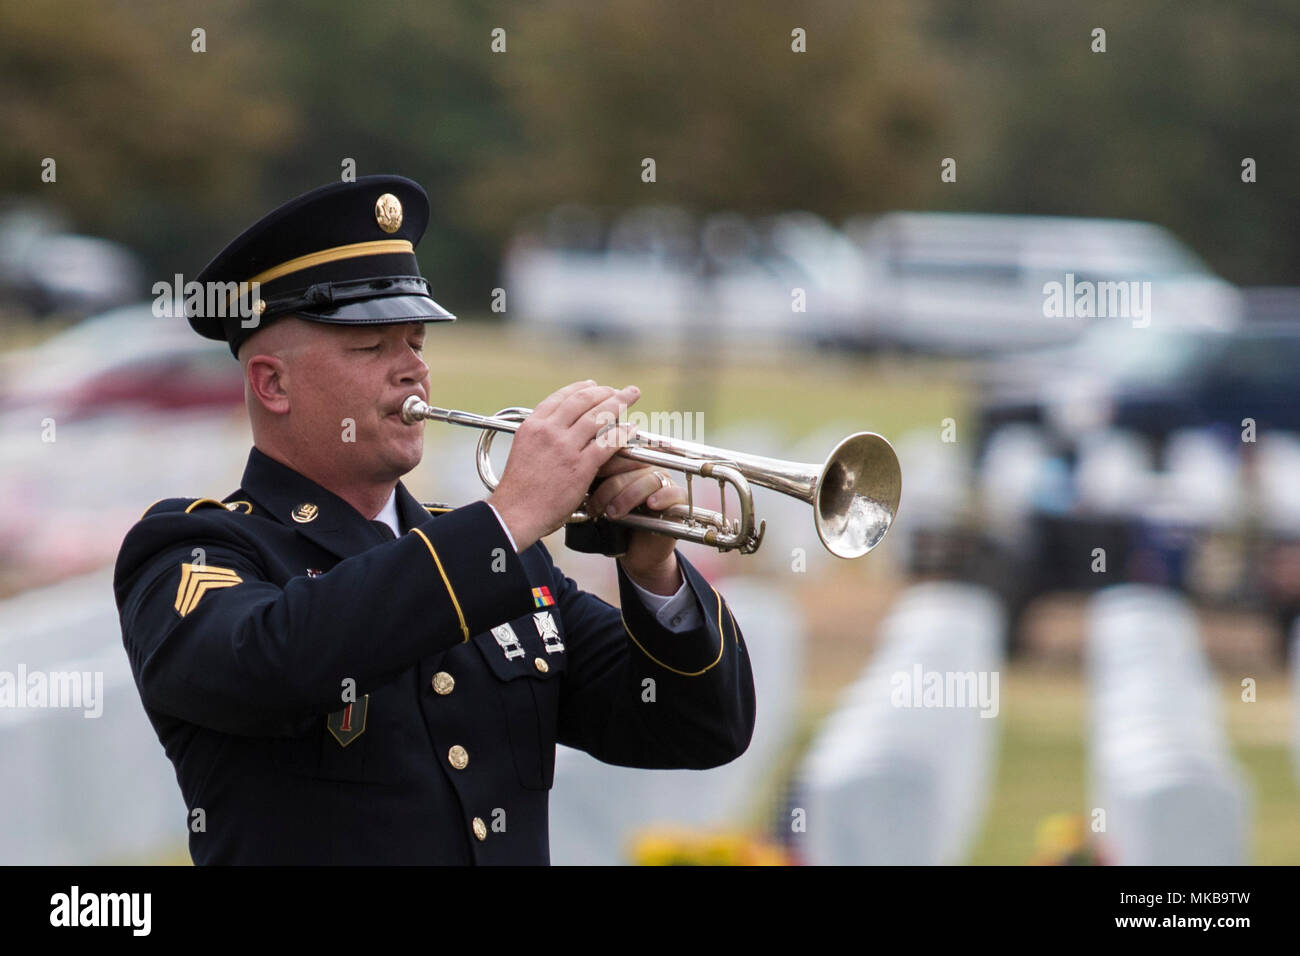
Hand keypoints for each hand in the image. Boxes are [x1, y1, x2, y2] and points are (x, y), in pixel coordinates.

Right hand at [486, 380, 639, 551]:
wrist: (516, 513)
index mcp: (533, 426)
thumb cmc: (519, 490)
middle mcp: (549, 431)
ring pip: (598, 416)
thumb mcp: (523, 450)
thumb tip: (558, 430)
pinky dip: (623, 432)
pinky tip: (632, 428)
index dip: (581, 388)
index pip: (560, 397)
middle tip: (619, 390)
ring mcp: (565, 447)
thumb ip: (541, 437)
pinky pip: (608, 442)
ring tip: (631, 397)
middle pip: (582, 400)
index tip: (594, 385)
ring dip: (619, 402)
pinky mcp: (580, 466)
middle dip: (605, 391)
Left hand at [587, 458, 688, 593]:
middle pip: (631, 464)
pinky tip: (649, 506)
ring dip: (628, 497)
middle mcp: (647, 467)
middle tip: (594, 506)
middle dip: (609, 486)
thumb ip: (593, 484)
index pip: (617, 452)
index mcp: (628, 463)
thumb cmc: (616, 524)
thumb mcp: (601, 502)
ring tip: (613, 514)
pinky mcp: (678, 498)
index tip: (584, 480)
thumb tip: (575, 472)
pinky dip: (660, 498)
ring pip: (648, 479)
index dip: (602, 464)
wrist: (636, 553)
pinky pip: (672, 492)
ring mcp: (664, 481)